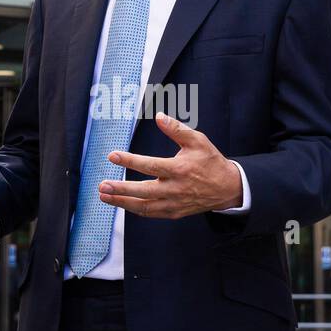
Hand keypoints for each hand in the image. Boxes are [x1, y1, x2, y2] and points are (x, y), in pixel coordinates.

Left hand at [98, 112, 242, 218]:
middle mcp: (176, 189)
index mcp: (180, 169)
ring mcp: (174, 203)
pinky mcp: (174, 213)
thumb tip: (159, 117)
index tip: (112, 156)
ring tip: (104, 196)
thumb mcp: (198, 140)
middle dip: (121, 189)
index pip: (150, 165)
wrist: (228, 188)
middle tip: (102, 186)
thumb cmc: (210, 161)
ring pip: (144, 207)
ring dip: (122, 202)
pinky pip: (151, 213)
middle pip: (143, 191)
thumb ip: (177, 129)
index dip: (130, 161)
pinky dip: (135, 209)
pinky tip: (122, 203)